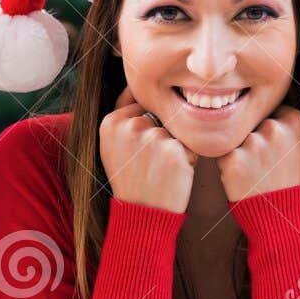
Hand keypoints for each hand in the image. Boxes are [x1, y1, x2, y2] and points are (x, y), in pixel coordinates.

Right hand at [99, 87, 196, 212]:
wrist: (141, 214)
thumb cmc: (131, 179)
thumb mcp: (114, 146)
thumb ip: (124, 114)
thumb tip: (138, 84)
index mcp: (110, 122)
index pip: (140, 106)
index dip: (145, 128)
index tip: (137, 153)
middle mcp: (129, 125)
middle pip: (158, 117)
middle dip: (161, 137)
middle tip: (149, 164)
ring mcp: (151, 136)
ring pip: (175, 130)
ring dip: (175, 148)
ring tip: (160, 169)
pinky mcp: (173, 149)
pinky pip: (189, 144)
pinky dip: (187, 159)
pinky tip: (172, 174)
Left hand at [217, 106, 299, 200]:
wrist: (282, 216)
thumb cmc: (288, 178)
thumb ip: (285, 121)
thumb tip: (258, 97)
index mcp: (295, 120)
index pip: (271, 112)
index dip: (270, 133)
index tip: (280, 152)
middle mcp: (275, 128)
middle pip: (252, 124)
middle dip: (255, 142)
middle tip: (266, 165)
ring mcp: (253, 143)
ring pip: (237, 138)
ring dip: (241, 152)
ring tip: (256, 172)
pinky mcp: (233, 159)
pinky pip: (224, 153)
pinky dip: (229, 165)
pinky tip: (244, 178)